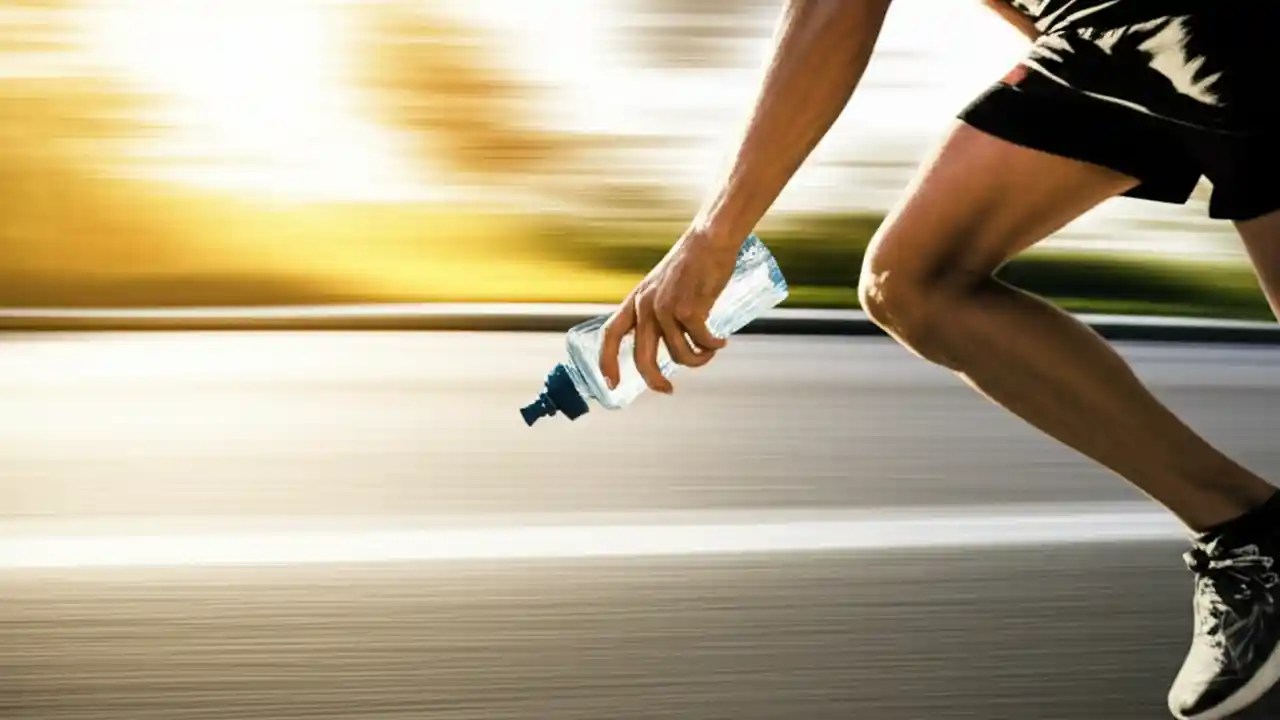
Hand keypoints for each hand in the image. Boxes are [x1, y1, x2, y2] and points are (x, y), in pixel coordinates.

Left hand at [598, 229, 739, 393]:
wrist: (709, 241)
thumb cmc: (691, 264)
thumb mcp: (662, 288)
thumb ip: (658, 313)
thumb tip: (667, 345)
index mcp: (636, 301)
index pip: (610, 335)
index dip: (607, 362)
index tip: (611, 384)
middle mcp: (646, 307)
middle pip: (643, 358)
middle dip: (654, 380)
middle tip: (667, 389)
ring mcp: (666, 309)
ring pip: (680, 354)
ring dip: (698, 359)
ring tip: (710, 350)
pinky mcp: (689, 310)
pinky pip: (702, 343)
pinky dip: (713, 346)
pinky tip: (721, 341)